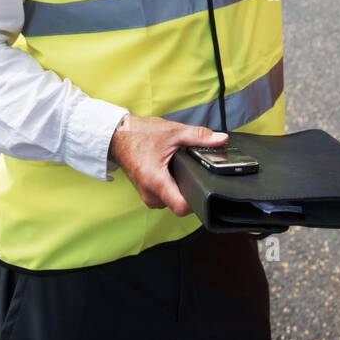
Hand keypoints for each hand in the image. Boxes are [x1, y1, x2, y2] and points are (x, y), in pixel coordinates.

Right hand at [108, 114, 228, 215]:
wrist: (117, 137)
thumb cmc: (140, 135)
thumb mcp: (173, 132)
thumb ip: (199, 137)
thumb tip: (221, 140)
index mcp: (155, 181)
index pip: (180, 207)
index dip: (196, 201)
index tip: (204, 189)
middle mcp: (150, 194)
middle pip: (179, 204)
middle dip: (188, 188)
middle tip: (190, 169)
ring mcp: (147, 196)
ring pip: (172, 200)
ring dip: (179, 187)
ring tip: (178, 167)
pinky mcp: (147, 194)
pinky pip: (165, 196)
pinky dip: (171, 185)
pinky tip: (170, 171)